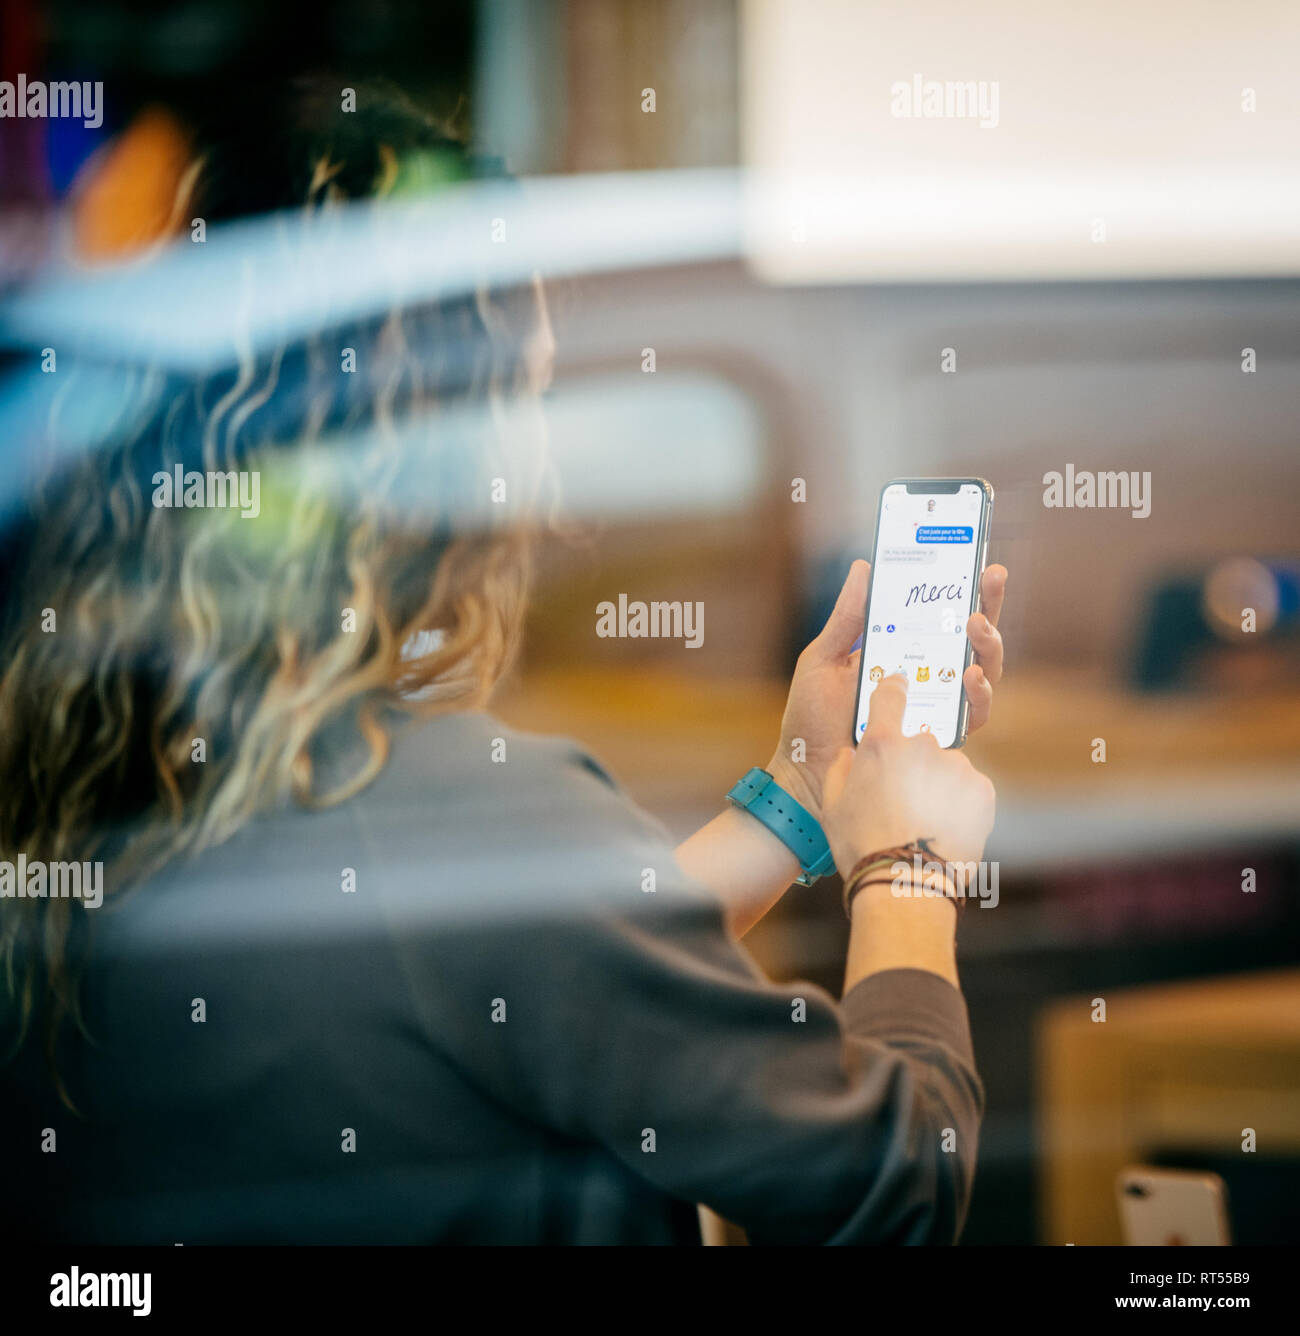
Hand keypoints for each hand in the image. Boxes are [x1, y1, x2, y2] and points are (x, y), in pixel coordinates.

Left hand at [768, 560, 1007, 819]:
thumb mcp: (823, 657)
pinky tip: (971, 676)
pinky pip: (974, 715)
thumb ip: (848, 616)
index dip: (964, 587)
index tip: (978, 558)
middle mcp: (926, 677)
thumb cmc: (812, 717)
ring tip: (976, 624)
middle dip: (988, 604)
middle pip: (971, 638)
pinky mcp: (941, 737)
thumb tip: (865, 566)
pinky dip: (979, 695)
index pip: (940, 615)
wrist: (805, 770)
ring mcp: (937, 707)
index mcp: (901, 651)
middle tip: (989, 578)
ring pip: (983, 671)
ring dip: (988, 645)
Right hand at [820, 673, 995, 874]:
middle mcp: (922, 745)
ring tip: (923, 822)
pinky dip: (959, 803)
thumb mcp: (833, 807)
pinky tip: (943, 829)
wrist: (907, 885)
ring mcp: (956, 766)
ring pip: (946, 766)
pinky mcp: (981, 789)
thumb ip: (840, 770)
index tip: (898, 687)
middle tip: (901, 800)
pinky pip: (968, 788)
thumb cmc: (862, 846)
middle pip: (919, 741)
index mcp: (882, 743)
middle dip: (912, 763)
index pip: (890, 693)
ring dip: (937, 784)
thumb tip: (851, 755)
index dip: (893, 688)